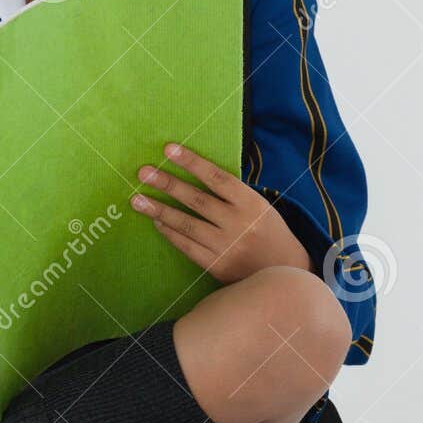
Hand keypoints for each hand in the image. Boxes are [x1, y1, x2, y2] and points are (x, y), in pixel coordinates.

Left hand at [128, 142, 310, 283]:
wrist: (285, 272)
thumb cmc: (268, 232)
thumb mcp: (259, 206)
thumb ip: (231, 194)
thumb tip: (194, 173)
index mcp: (251, 203)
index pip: (216, 177)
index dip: (191, 162)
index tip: (168, 150)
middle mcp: (239, 223)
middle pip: (196, 200)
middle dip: (167, 184)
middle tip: (143, 173)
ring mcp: (227, 246)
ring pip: (187, 224)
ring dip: (159, 211)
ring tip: (137, 200)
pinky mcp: (217, 266)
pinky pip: (187, 247)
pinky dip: (170, 233)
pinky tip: (157, 223)